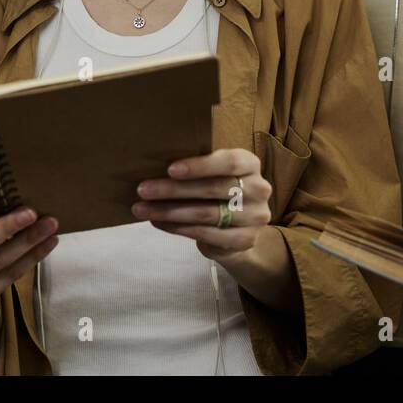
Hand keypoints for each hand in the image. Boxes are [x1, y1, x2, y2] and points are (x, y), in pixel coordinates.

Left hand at [133, 148, 271, 263]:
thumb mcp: (214, 173)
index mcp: (250, 164)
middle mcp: (259, 188)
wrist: (239, 229)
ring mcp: (255, 216)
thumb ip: (196, 168)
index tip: (170, 169)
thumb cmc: (218, 192)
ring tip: (143, 209)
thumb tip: (153, 165)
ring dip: (169, 212)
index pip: (229, 162)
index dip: (200, 166)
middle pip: (213, 188)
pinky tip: (159, 223)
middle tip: (143, 190)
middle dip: (173, 190)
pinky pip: (207, 234)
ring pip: (206, 213)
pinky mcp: (246, 240)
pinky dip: (179, 228)